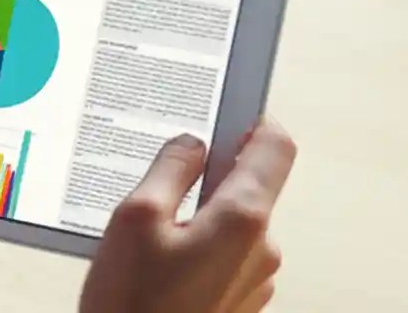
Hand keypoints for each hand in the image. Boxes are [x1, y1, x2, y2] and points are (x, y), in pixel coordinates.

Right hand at [79, 118, 296, 312]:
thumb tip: (191, 144)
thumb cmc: (131, 305)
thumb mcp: (134, 217)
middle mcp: (261, 249)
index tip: (226, 113)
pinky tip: (157, 265)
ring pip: (232, 222)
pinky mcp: (239, 302)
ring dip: (197, 216)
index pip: (276, 147)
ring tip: (148, 239)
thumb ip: (169, 169)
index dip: (253, 121)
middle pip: (249, 185)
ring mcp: (254, 280)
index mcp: (242, 219)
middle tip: (158, 189)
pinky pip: (224, 255)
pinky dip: (196, 247)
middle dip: (207, 177)